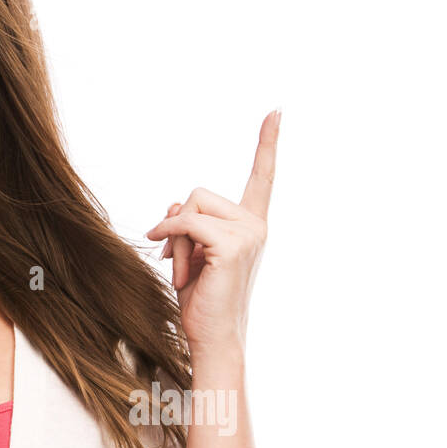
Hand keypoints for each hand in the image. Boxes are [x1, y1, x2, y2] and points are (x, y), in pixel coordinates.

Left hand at [144, 110, 279, 358]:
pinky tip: (172, 264)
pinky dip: (170, 237)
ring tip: (183, 271)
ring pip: (189, 208)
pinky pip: (186, 222)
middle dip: (177, 224)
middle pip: (198, 194)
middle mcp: (255, 225)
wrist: (211, 336)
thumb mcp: (190, 253)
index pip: (262, 176)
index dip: (267, 143)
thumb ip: (187, 224)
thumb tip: (174, 203)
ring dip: (173, 238)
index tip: (276, 111)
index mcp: (250, 224)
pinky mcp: (232, 245)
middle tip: (176, 259)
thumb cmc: (201, 300)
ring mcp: (248, 234)